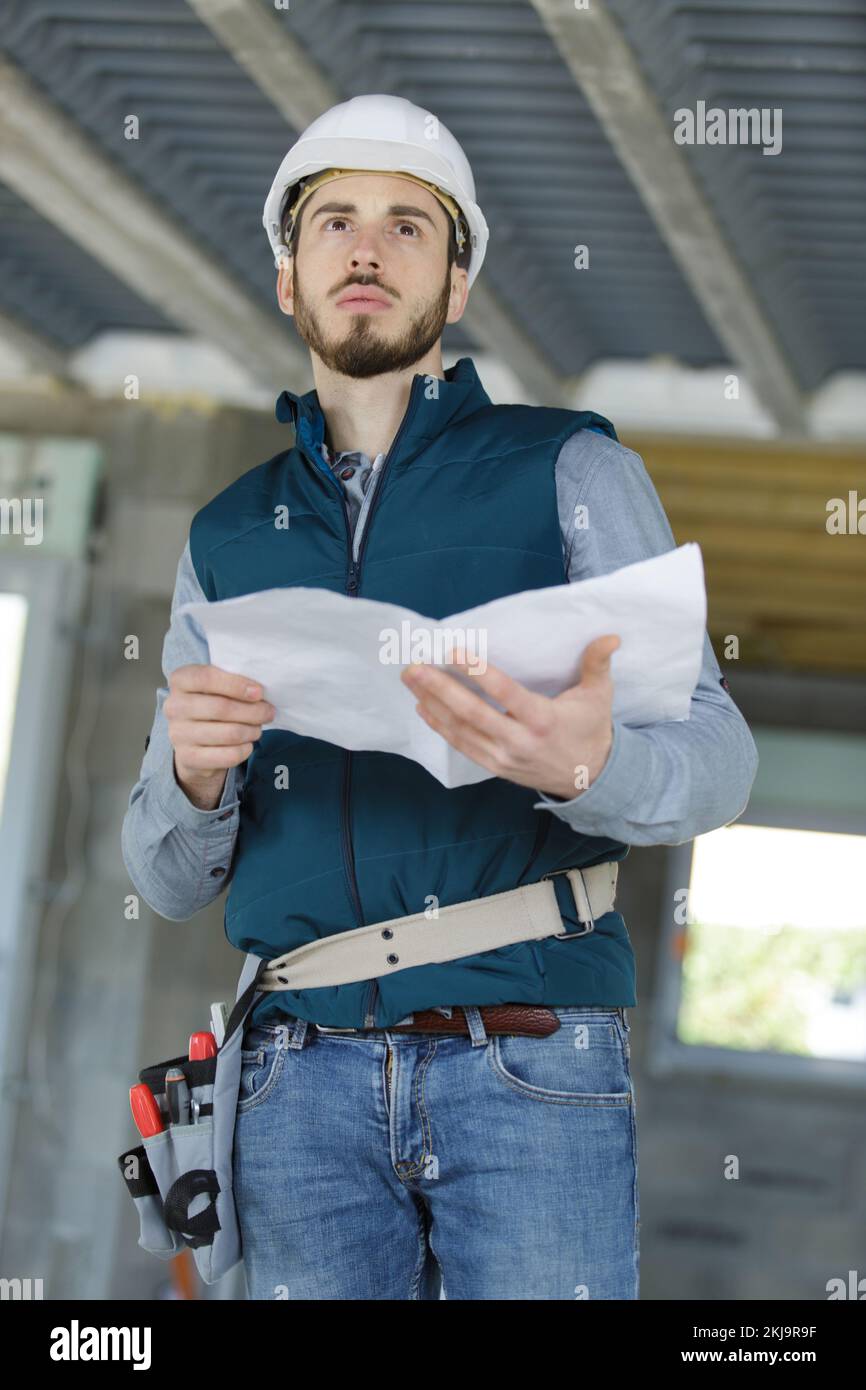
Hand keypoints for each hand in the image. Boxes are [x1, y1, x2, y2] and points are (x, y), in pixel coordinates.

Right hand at [164, 664, 275, 808]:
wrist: (192, 743)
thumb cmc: (211, 706)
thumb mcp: (216, 688)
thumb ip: (233, 683)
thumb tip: (260, 692)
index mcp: (180, 681)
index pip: (206, 678)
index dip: (237, 685)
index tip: (259, 692)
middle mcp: (174, 707)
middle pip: (221, 708)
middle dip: (253, 711)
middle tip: (268, 712)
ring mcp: (178, 734)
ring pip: (229, 733)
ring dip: (252, 731)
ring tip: (258, 728)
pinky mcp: (188, 758)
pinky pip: (228, 755)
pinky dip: (245, 750)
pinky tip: (247, 744)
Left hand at [400, 635, 619, 799]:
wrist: (591, 779)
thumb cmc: (591, 729)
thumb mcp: (599, 695)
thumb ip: (597, 663)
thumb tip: (611, 636)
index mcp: (544, 720)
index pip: (506, 693)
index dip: (479, 673)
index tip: (454, 652)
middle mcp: (520, 741)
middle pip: (472, 713)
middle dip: (440, 688)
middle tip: (415, 666)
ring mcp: (504, 757)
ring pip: (461, 730)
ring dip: (432, 704)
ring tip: (411, 680)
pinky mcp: (495, 767)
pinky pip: (462, 746)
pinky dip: (440, 726)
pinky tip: (423, 707)